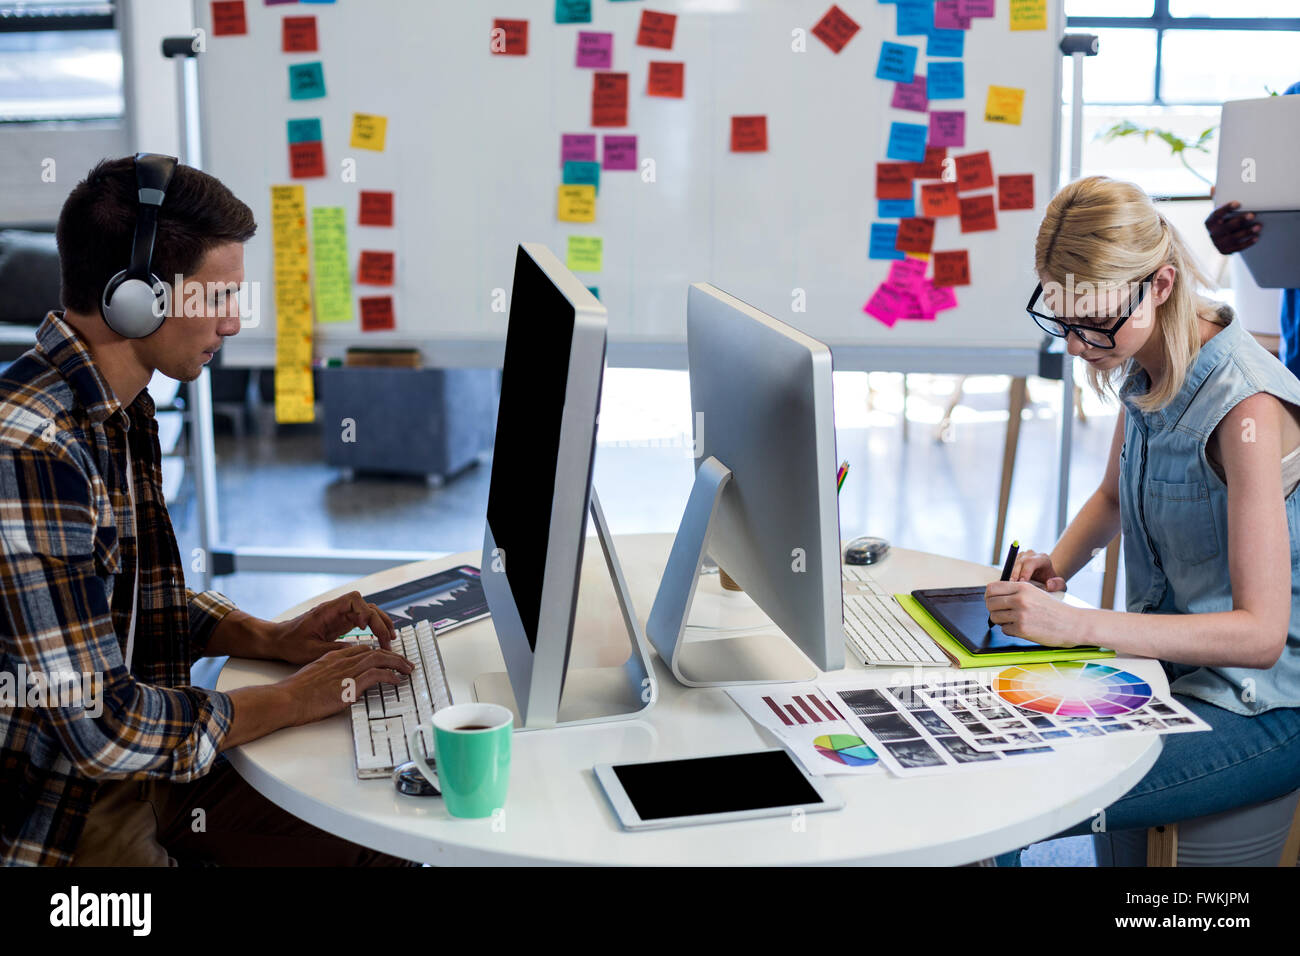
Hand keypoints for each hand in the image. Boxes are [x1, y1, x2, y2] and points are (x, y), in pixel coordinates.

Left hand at [270, 590, 398, 663]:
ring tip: (390, 639)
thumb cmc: (289, 643)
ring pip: (368, 612)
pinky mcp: (341, 623)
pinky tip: (380, 639)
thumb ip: (333, 650)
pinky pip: (364, 621)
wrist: (277, 640)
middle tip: (388, 639)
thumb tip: (355, 651)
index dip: (364, 611)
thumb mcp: (310, 651)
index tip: (366, 627)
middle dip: (380, 621)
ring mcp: (340, 616)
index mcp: (327, 611)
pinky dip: (374, 628)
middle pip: (367, 606)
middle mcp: (336, 610)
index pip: (354, 600)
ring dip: (381, 623)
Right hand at [277, 643, 413, 725]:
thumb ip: (328, 676)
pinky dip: (390, 675)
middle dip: (393, 656)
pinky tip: (397, 680)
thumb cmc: (294, 693)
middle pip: (374, 651)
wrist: (286, 699)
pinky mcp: (350, 685)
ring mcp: (346, 672)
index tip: (386, 658)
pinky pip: (376, 674)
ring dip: (397, 663)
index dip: (377, 652)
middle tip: (405, 662)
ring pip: (379, 659)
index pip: (361, 649)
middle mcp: (342, 661)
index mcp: (332, 657)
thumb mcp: (313, 677)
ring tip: (407, 669)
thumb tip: (338, 685)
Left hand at [985, 581, 1081, 646]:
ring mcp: (1020, 615)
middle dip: (993, 609)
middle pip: (990, 603)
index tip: (992, 600)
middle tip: (1002, 612)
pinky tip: (1022, 628)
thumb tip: (993, 595)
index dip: (989, 595)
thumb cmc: (1054, 609)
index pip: (991, 588)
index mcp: (1022, 587)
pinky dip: (1010, 630)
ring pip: (994, 617)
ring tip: (1014, 620)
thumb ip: (1016, 592)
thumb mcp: (1036, 592)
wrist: (1073, 624)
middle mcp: (1020, 599)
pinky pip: (1004, 629)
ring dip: (1001, 620)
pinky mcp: (1022, 629)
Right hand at [1009, 548, 1065, 591]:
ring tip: (1010, 586)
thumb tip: (1048, 584)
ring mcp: (1022, 556)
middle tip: (1011, 586)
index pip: (1031, 562)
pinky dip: (1008, 575)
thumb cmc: (1053, 583)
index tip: (1022, 583)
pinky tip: (1010, 584)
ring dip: (1010, 575)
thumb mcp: (1061, 586)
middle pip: (1019, 562)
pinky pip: (1008, 566)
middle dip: (1014, 574)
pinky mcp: (1015, 559)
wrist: (1047, 578)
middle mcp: (1031, 554)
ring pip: (1012, 564)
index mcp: (1043, 558)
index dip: (1024, 572)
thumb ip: (1058, 585)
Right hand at [1204, 201, 1260, 254]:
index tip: (1238, 203)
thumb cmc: (1223, 221)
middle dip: (1240, 220)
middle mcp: (1211, 233)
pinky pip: (1237, 247)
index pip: (1217, 214)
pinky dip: (1247, 243)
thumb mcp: (1220, 212)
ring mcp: (1218, 243)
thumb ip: (1218, 200)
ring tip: (1259, 226)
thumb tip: (1213, 187)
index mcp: (1209, 222)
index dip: (1226, 209)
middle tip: (1253, 215)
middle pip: (1226, 227)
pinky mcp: (1225, 251)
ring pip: (1233, 238)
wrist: (1220, 239)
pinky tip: (1256, 237)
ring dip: (1247, 232)